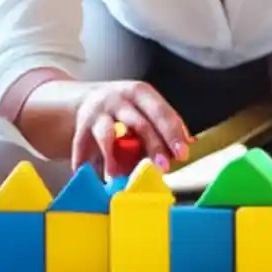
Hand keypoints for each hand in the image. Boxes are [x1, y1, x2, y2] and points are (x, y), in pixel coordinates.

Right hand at [71, 80, 192, 177]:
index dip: (172, 133)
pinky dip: (85, 162)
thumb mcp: (144, 110)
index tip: (182, 154)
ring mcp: (97, 112)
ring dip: (113, 157)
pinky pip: (82, 146)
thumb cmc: (125, 110)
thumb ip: (163, 127)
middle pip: (139, 123)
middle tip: (163, 168)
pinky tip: (91, 177)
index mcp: (140, 93)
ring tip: (117, 176)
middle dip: (152, 146)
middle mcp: (118, 99)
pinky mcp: (80, 127)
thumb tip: (191, 145)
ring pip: (107, 134)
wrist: (86, 99)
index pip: (160, 112)